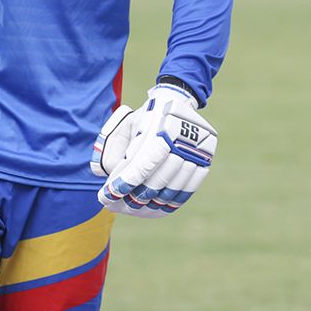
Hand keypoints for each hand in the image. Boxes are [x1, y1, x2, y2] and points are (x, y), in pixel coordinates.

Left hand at [90, 83, 216, 217]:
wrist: (176, 103)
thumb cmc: (144, 119)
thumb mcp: (125, 126)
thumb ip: (115, 151)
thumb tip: (114, 180)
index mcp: (162, 128)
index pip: (142, 166)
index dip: (124, 184)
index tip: (106, 196)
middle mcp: (183, 141)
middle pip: (156, 182)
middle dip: (132, 198)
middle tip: (114, 205)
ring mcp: (197, 153)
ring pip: (170, 191)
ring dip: (148, 205)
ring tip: (130, 208)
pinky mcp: (205, 161)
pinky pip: (185, 192)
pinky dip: (167, 203)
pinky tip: (152, 207)